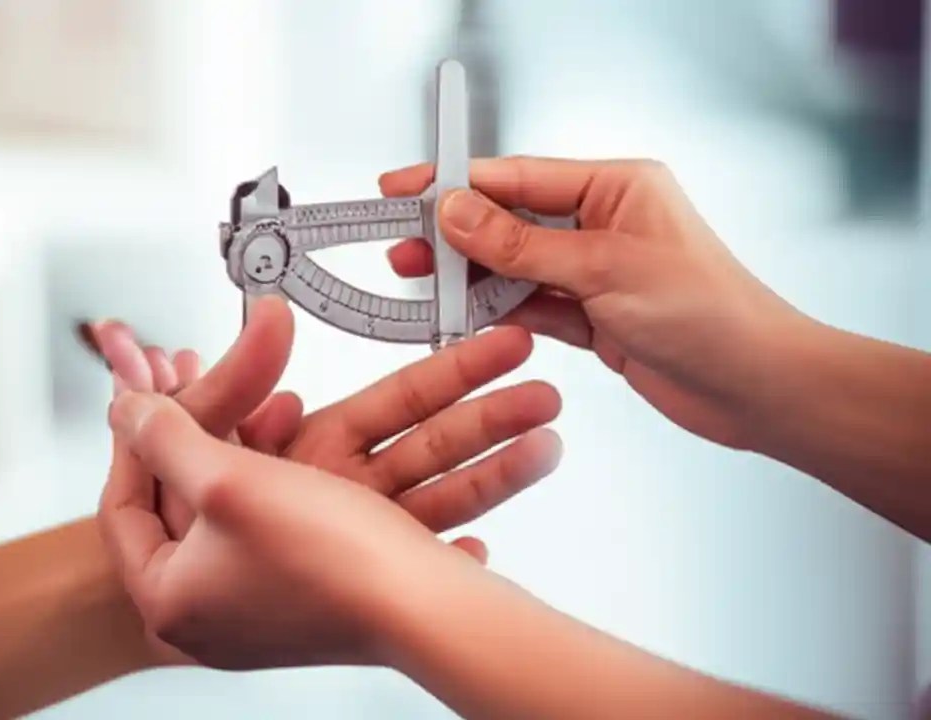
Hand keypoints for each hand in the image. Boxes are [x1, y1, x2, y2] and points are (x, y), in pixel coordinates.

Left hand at [93, 297, 560, 665]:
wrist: (431, 610)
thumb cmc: (330, 561)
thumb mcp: (226, 480)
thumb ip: (166, 438)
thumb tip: (125, 411)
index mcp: (170, 596)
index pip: (125, 501)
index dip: (133, 435)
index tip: (145, 386)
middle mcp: (210, 608)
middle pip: (184, 496)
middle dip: (201, 425)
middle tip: (198, 370)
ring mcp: (261, 600)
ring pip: (238, 498)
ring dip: (251, 435)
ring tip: (263, 386)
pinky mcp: (308, 586)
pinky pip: (280, 512)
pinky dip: (287, 467)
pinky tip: (300, 421)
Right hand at [381, 157, 806, 448]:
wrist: (759, 388)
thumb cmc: (711, 315)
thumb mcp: (604, 269)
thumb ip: (522, 245)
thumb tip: (457, 211)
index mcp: (618, 186)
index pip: (519, 177)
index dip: (458, 181)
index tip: (407, 187)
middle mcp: (605, 222)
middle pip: (510, 220)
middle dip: (455, 233)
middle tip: (402, 243)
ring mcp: (597, 270)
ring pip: (514, 267)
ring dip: (471, 277)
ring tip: (422, 283)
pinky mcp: (594, 316)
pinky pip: (530, 306)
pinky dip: (498, 312)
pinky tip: (464, 315)